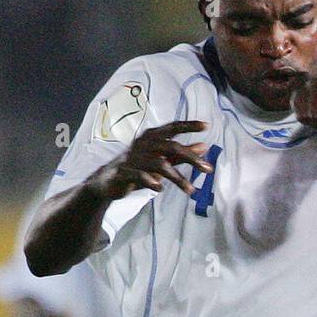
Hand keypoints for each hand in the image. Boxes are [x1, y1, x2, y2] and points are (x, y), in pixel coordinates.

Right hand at [92, 120, 211, 200]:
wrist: (108, 182)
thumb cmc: (138, 168)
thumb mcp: (162, 160)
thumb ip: (181, 155)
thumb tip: (204, 146)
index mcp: (151, 138)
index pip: (172, 128)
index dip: (188, 126)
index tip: (206, 126)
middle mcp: (143, 145)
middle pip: (170, 146)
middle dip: (190, 157)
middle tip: (208, 169)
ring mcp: (133, 159)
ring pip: (158, 164)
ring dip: (176, 177)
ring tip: (191, 190)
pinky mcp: (123, 172)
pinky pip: (138, 175)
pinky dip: (150, 181)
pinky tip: (160, 188)